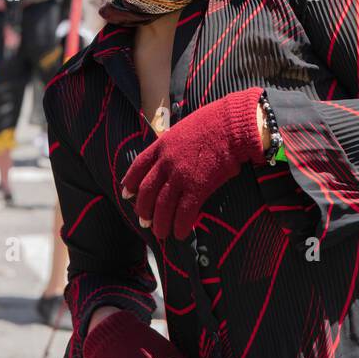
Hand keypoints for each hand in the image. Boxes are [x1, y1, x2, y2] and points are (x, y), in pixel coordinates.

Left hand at [122, 87, 264, 240]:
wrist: (232, 125)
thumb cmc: (214, 122)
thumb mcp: (184, 128)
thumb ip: (174, 143)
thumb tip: (174, 154)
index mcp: (162, 145)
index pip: (139, 166)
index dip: (131, 182)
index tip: (126, 193)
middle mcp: (167, 162)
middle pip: (147, 191)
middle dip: (143, 209)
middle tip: (144, 221)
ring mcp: (181, 175)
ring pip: (163, 206)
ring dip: (160, 223)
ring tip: (160, 233)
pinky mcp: (198, 187)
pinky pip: (184, 212)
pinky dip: (180, 226)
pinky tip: (180, 234)